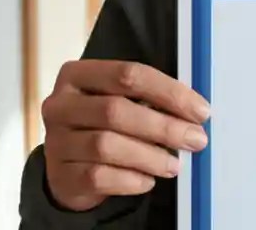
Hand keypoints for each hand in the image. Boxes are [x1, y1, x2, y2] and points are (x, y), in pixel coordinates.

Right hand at [40, 60, 210, 211]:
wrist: (71, 168)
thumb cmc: (106, 126)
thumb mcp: (122, 102)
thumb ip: (151, 100)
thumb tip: (196, 112)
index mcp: (78, 75)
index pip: (128, 74)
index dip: (169, 92)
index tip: (200, 111)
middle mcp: (60, 105)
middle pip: (116, 110)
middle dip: (163, 126)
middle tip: (196, 139)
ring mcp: (56, 141)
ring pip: (106, 145)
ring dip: (150, 156)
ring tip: (175, 165)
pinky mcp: (60, 174)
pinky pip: (98, 177)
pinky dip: (130, 180)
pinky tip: (148, 180)